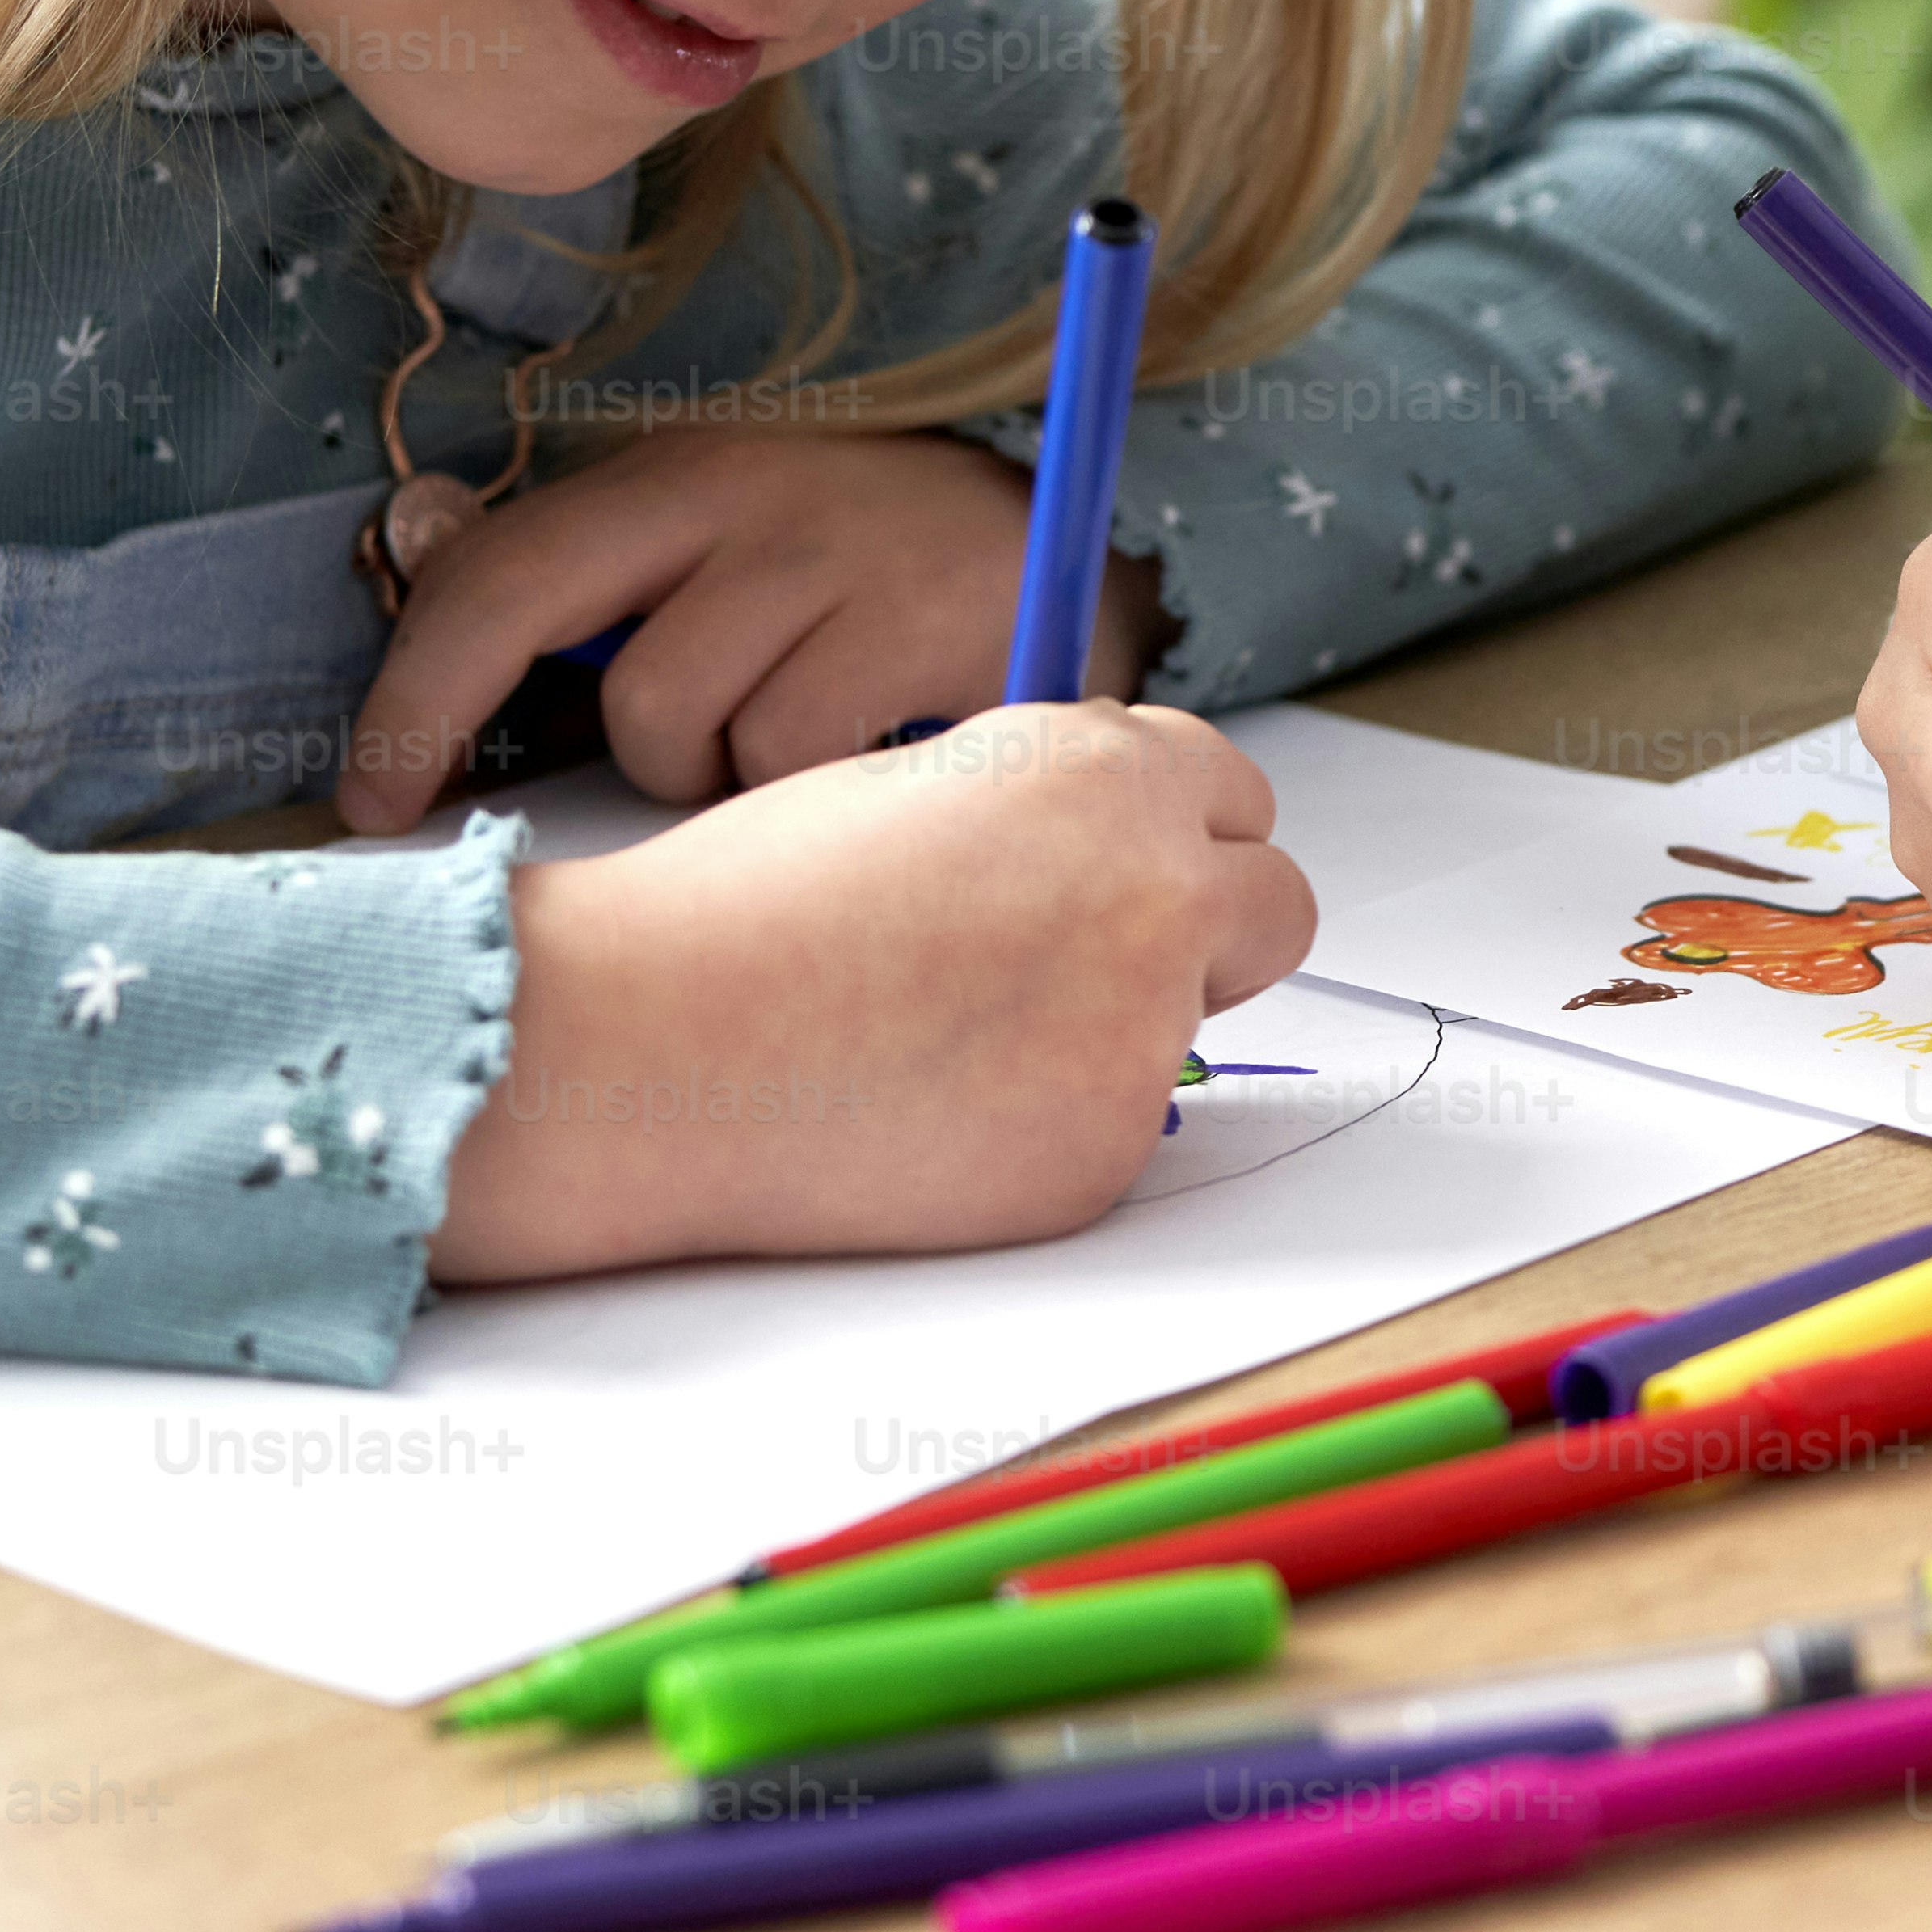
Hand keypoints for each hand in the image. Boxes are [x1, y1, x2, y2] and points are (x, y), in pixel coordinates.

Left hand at [333, 424, 1163, 832]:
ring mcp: (827, 554)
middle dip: (434, 717)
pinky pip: (784, 761)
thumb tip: (445, 649)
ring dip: (698, 773)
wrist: (1083, 549)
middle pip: (526, 605)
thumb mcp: (742, 552)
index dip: (407, 686)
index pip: (498, 565)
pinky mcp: (914, 626)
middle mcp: (739, 491)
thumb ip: (620, 594)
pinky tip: (863, 754)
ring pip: (665, 722)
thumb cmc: (871, 583)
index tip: (374, 791)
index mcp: (678, 474)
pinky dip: (807, 792)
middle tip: (411, 814)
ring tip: (778, 744)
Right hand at [426, 704, 1314, 1278]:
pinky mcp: (1103, 1154)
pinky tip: (925, 1109)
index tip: (1126, 859)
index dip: (1173, 827)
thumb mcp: (926, 790)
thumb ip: (1052, 811)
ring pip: (1188, 1027)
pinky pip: (1111, 1127)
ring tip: (947, 1034)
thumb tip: (1110, 853)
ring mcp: (1144, 1035)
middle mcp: (1160, 896)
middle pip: (1274, 908)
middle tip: (1083, 955)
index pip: (1234, 792)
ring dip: (1113, 1027)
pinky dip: (1045, 1123)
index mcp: (1110, 777)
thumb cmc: (752, 902)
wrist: (656, 1043)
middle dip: (1203, 925)